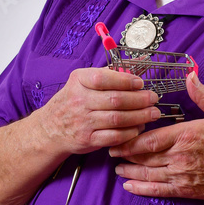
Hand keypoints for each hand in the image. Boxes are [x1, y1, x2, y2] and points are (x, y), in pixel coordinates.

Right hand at [35, 67, 159, 155]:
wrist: (50, 129)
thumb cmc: (73, 101)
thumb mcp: (84, 81)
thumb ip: (110, 73)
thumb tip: (139, 64)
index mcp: (79, 81)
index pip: (104, 78)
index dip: (125, 81)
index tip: (141, 83)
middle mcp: (79, 101)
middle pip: (115, 100)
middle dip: (139, 99)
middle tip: (153, 98)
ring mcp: (83, 122)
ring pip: (117, 119)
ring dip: (140, 116)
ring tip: (153, 113)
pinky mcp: (88, 140)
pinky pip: (114, 137)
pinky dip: (130, 133)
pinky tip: (139, 127)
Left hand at [110, 72, 203, 202]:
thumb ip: (203, 96)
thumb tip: (191, 75)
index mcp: (187, 135)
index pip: (150, 138)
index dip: (130, 140)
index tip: (117, 136)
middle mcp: (180, 156)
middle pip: (144, 156)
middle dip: (125, 154)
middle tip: (111, 150)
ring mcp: (182, 175)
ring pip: (148, 174)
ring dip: (130, 171)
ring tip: (117, 169)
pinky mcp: (186, 190)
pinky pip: (159, 190)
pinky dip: (142, 189)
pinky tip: (129, 186)